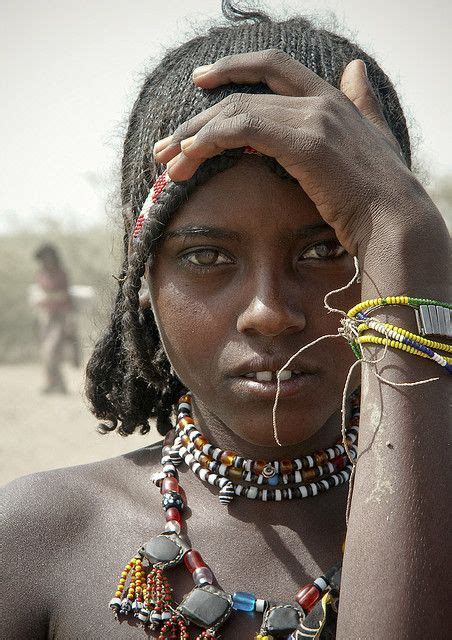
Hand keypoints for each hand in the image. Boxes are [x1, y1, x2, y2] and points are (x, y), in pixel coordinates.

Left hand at [153, 49, 414, 254]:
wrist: (396, 221)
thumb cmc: (379, 195)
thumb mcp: (374, 139)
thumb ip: (363, 104)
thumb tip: (356, 69)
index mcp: (331, 100)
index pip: (274, 68)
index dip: (234, 68)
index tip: (200, 81)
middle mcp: (320, 101)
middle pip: (242, 94)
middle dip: (198, 118)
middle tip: (167, 144)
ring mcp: (313, 118)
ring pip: (234, 112)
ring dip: (194, 137)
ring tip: (167, 161)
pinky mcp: (305, 142)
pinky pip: (241, 130)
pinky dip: (208, 143)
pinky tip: (188, 160)